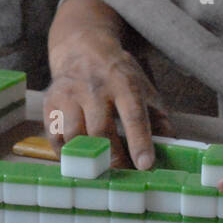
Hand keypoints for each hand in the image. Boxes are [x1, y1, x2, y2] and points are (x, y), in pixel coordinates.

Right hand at [44, 0, 171, 168]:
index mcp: (123, 82)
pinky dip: (66, 153)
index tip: (145, 165)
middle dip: (112, 157)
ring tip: (99, 168)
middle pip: (101, 130)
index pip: (133, 115)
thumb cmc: (118, 75)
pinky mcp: (51, 102)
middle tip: (121, 174)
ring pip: (75, 135)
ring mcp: (69, 94)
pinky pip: (55, 136)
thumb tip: (171, 145)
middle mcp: (94, 87)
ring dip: (87, 157)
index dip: (139, 142)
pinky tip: (78, 157)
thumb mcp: (144, 88)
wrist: (82, 49)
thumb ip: (158, 117)